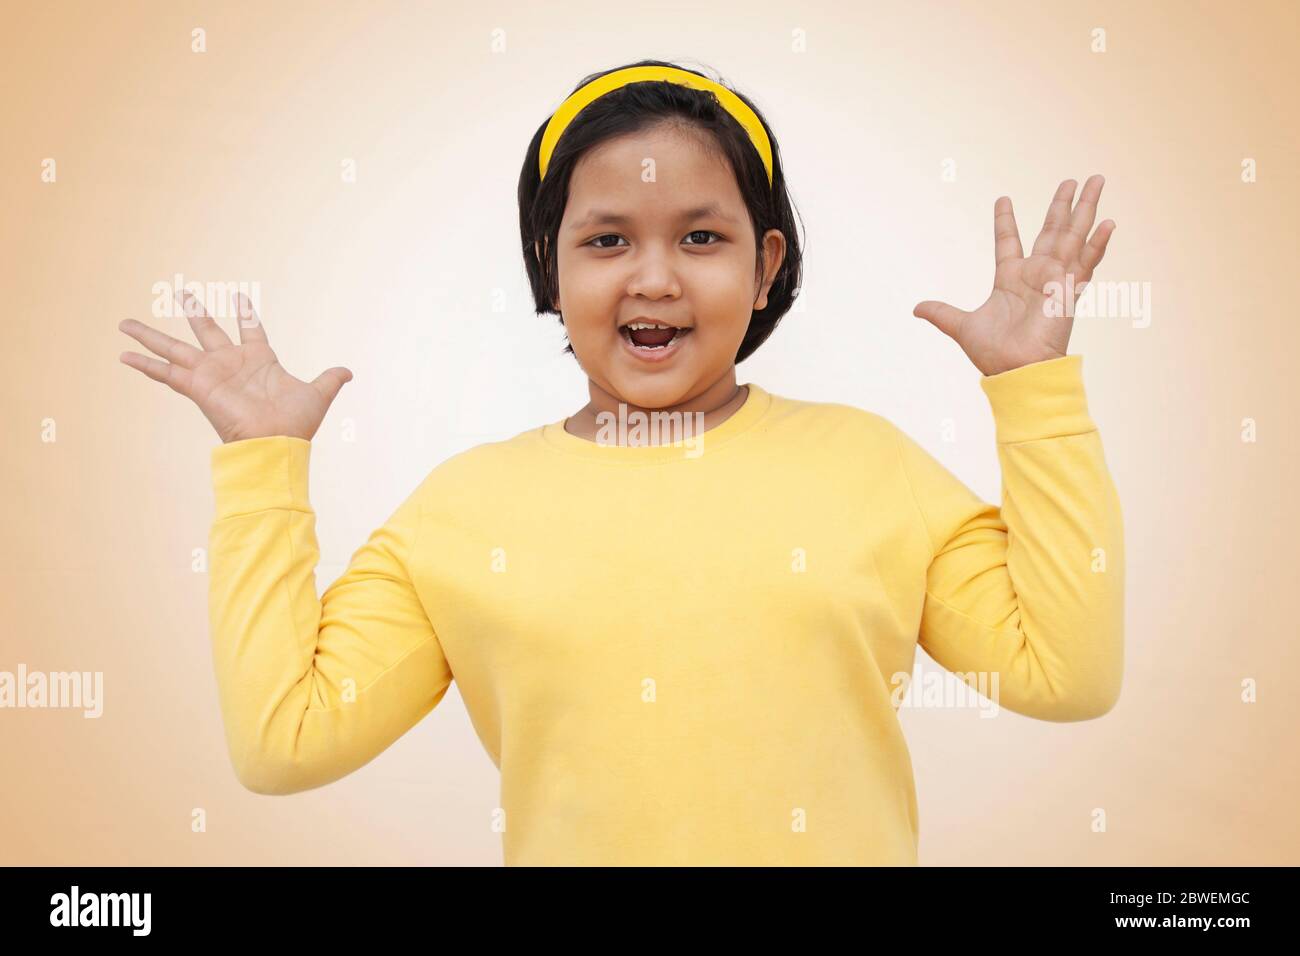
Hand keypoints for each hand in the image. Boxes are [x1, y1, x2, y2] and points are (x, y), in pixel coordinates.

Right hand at [118, 291, 352, 442]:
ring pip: (175, 348)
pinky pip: (166, 373)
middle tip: (180, 291)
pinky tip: (124, 354)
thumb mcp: (318, 394)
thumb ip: (330, 379)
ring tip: (124, 322)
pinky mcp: (197, 387)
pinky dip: (145, 364)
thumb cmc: (296, 424)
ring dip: (150, 335)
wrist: (276, 444)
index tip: (239, 296)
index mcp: (259, 360)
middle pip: (206, 331)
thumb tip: (348, 372)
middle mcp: (231, 364)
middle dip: (193, 311)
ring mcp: (211, 374)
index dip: (246, 313)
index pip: (250, 330)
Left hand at [913, 175, 1115, 376]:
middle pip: (1051, 230)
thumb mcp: (961, 327)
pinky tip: (1109, 223)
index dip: (1005, 220)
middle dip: (1061, 204)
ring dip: (1085, 209)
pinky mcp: (1069, 291)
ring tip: (1096, 181)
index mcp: (1010, 278)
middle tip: (1074, 179)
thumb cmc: (993, 354)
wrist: (1016, 371)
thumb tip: (916, 308)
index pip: (1007, 241)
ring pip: (1073, 236)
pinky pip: (1088, 263)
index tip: (1002, 198)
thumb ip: (942, 313)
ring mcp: (1055, 280)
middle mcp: (1036, 274)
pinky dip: (1098, 244)